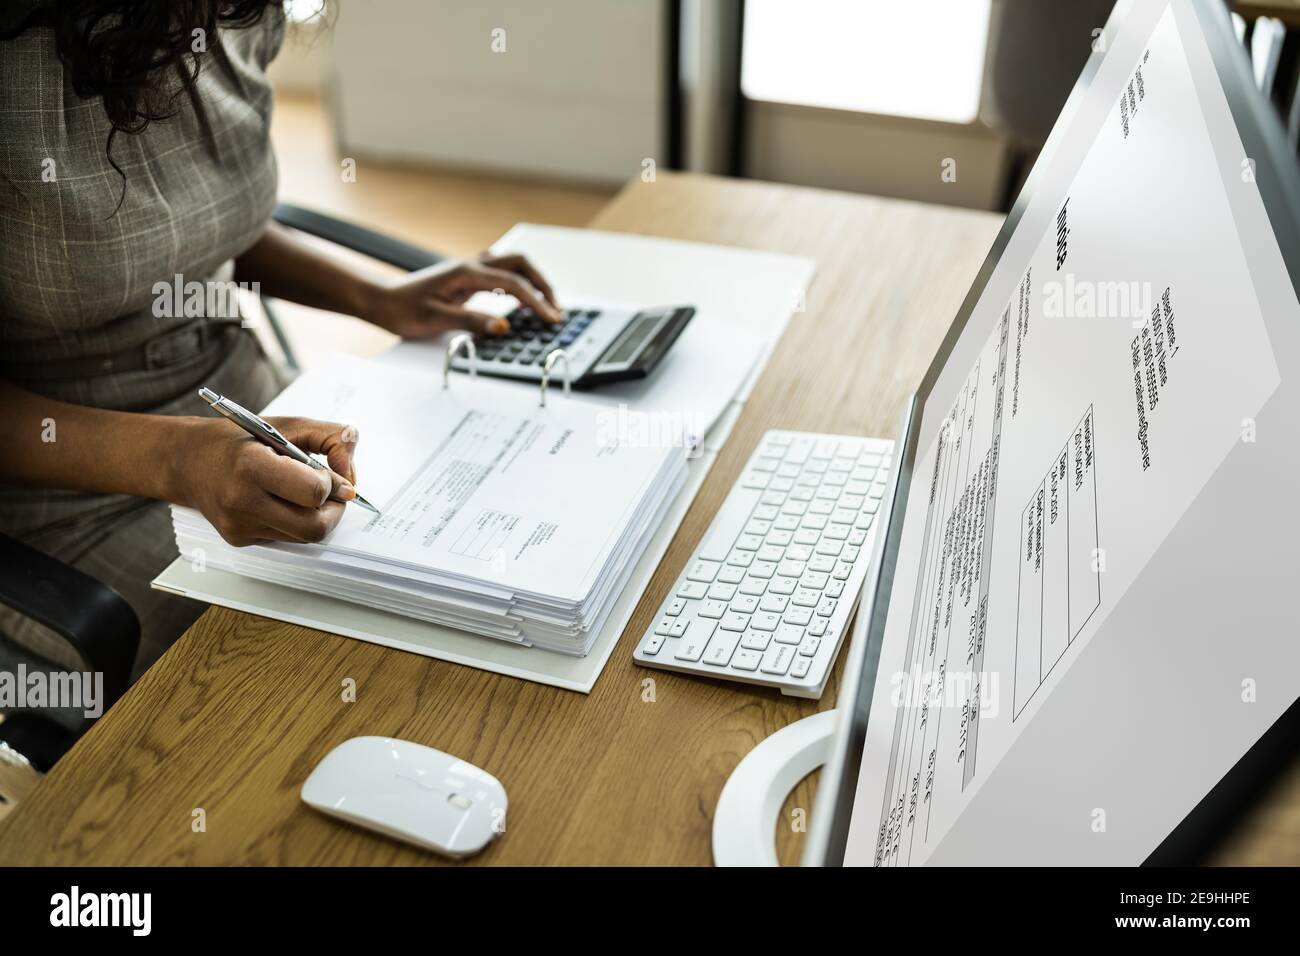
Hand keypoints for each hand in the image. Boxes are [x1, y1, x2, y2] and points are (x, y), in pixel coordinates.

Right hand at [167, 416, 360, 546]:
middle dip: (333, 510)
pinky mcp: (238, 539)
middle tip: (332, 493)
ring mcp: (238, 525)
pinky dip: (294, 522)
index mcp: (252, 466)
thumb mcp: (287, 426)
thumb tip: (351, 475)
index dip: (331, 483)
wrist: (186, 460)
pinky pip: (285, 539)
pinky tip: (280, 502)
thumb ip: (330, 439)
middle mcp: (242, 501)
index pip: (314, 492)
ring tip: (305, 494)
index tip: (328, 474)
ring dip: (316, 517)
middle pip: (314, 526)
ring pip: (303, 537)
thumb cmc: (238, 440)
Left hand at [367, 253, 562, 337]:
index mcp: (467, 273)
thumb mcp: (436, 319)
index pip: (514, 284)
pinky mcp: (465, 277)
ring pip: (512, 265)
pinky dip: (517, 282)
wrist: (380, 300)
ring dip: (532, 281)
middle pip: (521, 264)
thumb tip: (503, 325)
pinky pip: (500, 272)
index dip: (536, 302)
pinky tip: (519, 298)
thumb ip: (472, 321)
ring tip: (544, 304)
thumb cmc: (402, 309)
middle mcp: (471, 266)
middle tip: (555, 308)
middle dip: (543, 284)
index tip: (551, 319)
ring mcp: (468, 269)